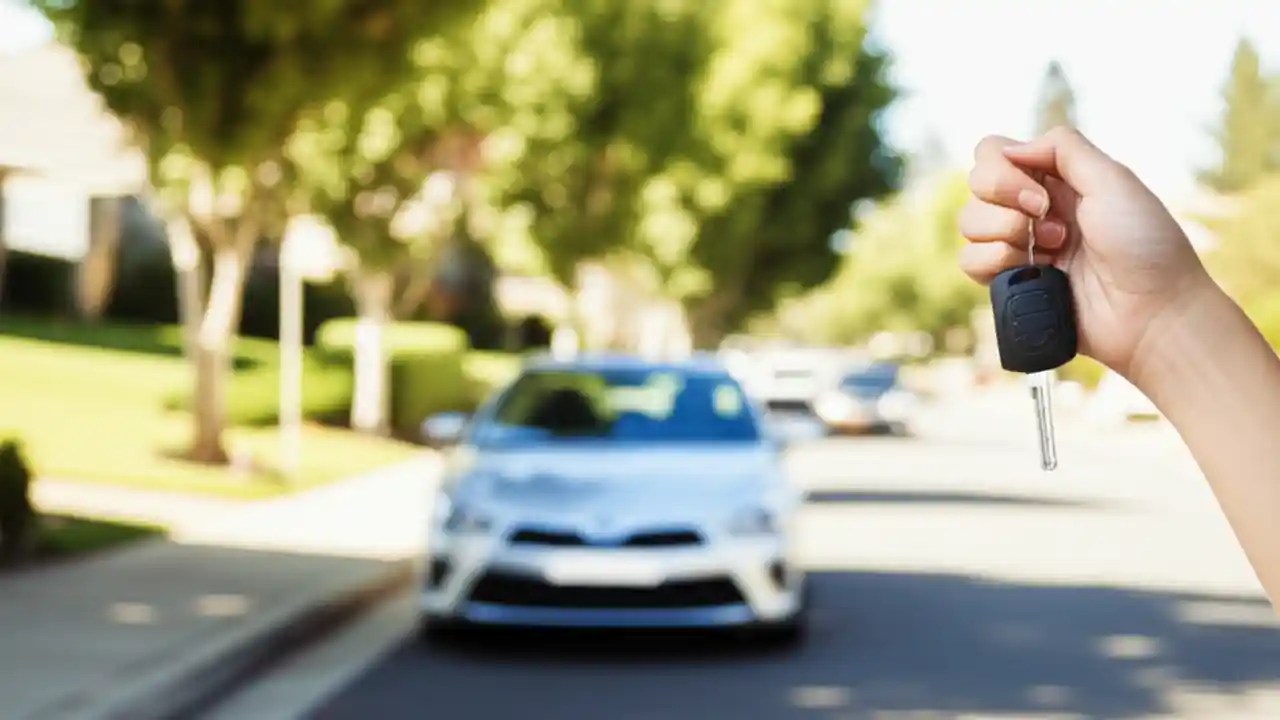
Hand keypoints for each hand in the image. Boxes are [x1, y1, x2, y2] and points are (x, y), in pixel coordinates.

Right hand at [959, 126, 1214, 378]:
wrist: (1150, 312)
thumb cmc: (1144, 246)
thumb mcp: (1114, 180)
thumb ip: (1063, 149)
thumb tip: (1011, 149)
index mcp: (1056, 177)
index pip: (995, 153)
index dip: (1003, 170)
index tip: (1041, 196)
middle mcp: (1032, 207)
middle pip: (976, 185)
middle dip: (1006, 205)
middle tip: (1054, 227)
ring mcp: (1019, 245)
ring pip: (969, 223)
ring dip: (1006, 236)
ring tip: (1053, 253)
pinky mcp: (1010, 282)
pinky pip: (969, 261)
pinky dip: (995, 264)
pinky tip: (1036, 273)